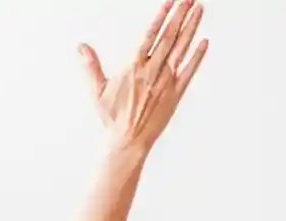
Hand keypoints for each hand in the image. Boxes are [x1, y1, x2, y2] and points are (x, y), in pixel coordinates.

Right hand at [77, 0, 208, 155]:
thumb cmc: (113, 118)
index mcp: (134, 67)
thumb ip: (91, 65)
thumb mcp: (97, 90)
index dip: (161, 16)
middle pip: (169, 36)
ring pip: (181, 49)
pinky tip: (204, 42)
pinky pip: (189, 71)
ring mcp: (166, 82)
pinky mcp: (176, 94)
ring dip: (191, 28)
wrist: (128, 141)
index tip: (169, 1)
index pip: (150, 34)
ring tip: (198, 10)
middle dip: (180, 15)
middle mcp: (152, 71)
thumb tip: (81, 47)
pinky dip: (197, 56)